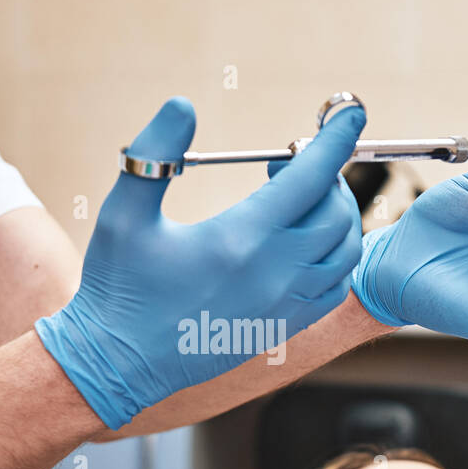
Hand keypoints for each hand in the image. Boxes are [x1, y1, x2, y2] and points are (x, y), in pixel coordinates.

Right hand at [36, 97, 364, 428]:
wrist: (119, 362)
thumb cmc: (118, 288)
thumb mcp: (123, 213)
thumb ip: (154, 153)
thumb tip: (182, 105)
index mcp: (240, 239)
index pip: (310, 177)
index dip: (334, 140)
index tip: (349, 114)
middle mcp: (273, 274)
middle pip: (335, 212)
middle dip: (325, 176)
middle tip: (287, 164)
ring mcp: (282, 306)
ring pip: (343, 253)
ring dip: (335, 216)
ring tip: (299, 200)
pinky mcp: (281, 328)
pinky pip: (333, 288)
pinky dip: (334, 258)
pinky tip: (304, 243)